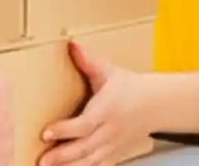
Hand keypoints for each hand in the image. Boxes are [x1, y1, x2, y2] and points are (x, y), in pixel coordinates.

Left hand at [39, 41, 149, 165]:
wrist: (156, 105)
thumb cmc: (129, 87)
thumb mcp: (109, 71)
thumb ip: (89, 60)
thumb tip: (72, 44)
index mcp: (107, 110)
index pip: (85, 124)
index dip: (65, 130)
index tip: (46, 133)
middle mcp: (110, 131)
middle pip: (85, 148)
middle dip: (62, 156)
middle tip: (42, 160)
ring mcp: (113, 145)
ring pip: (91, 161)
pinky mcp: (115, 154)